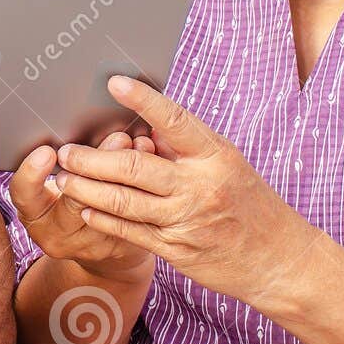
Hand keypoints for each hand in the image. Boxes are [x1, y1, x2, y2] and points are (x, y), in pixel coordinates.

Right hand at [10, 130, 156, 286]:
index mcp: (36, 216)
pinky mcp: (123, 245)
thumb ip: (52, 160)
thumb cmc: (64, 201)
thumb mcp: (46, 187)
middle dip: (97, 165)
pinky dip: (148, 187)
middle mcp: (61, 234)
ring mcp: (93, 244)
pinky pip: (137, 216)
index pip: (25, 195)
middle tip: (117, 137)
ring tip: (142, 144)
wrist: (95, 244)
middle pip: (75, 201)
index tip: (47, 151)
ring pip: (112, 209)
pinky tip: (158, 161)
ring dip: (130, 174)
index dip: (32, 174)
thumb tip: (72, 118)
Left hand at [53, 75, 322, 310]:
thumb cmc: (251, 203)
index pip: (174, 121)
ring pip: (125, 201)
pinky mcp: (177, 250)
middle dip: (93, 159)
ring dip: (87, 190)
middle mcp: (199, 187)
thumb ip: (186, 146)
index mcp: (214, 156)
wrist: (279, 260)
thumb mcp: (227, 163)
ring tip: (64, 180)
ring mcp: (186, 220)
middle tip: (65, 151)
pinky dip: (104, 219)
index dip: (143, 100)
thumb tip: (144, 125)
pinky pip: (131, 231)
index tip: (114, 82)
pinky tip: (85, 209)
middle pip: (135, 166)